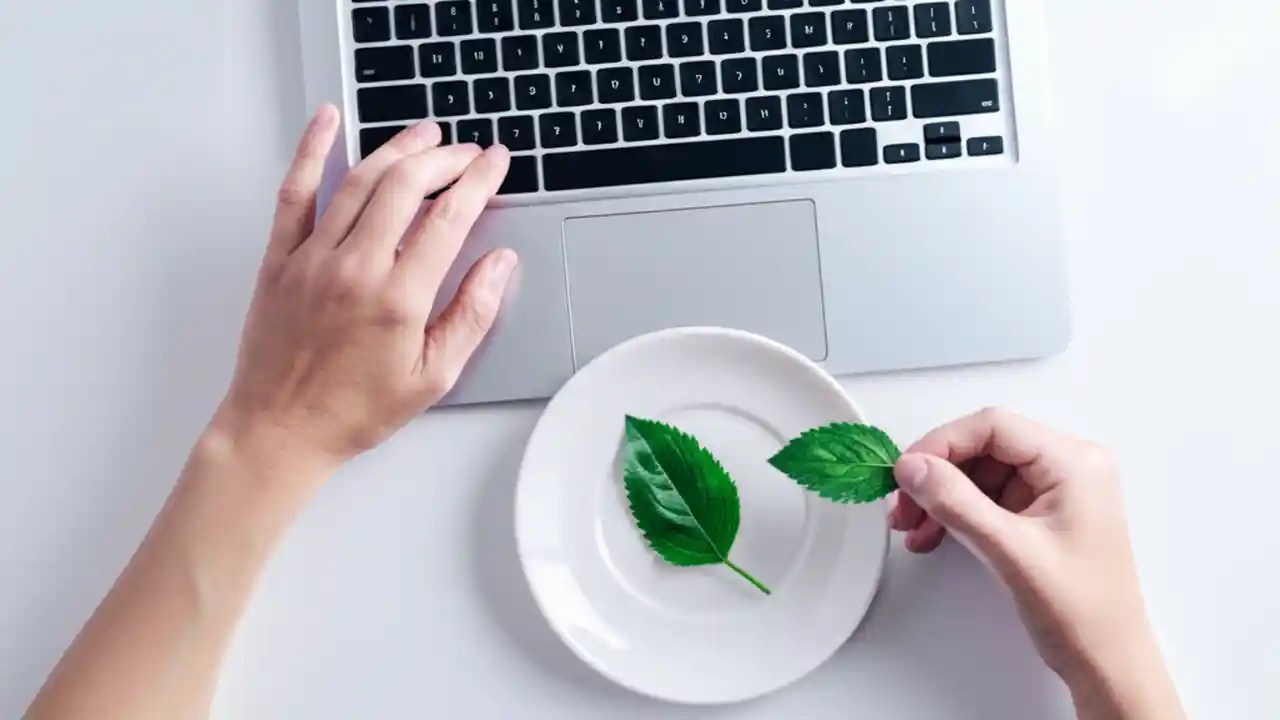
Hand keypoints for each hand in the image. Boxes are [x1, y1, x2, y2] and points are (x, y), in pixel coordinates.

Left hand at [214, 106, 515, 470]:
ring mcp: (313, 257)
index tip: (496, 162)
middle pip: (407, 186)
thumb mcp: (433, 376)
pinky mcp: (280, 258)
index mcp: (399, 298)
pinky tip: (328, 120)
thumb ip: (472, 315)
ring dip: (397, 148)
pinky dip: (312, 151)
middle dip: (445, 158)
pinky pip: (296, 192)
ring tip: (425, 134)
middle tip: (467, 151)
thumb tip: (500, 265)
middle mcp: (355, 267)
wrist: (280, 429)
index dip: (479, 181)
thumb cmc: (355, 410)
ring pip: (360, 180)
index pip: (450, 218)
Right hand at [890, 408, 1183, 718]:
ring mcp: (1056, 490)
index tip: (907, 470)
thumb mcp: (1009, 550)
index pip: (993, 427)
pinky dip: (957, 513)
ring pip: (980, 473)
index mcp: (1074, 464)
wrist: (1106, 663)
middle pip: (983, 448)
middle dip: (938, 475)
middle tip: (905, 503)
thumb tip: (914, 467)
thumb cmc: (1083, 612)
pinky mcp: (1042, 513)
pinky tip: (935, 534)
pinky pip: (988, 497)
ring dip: (942, 498)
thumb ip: (956, 502)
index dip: (942, 444)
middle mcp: (1069, 467)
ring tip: (915, 526)